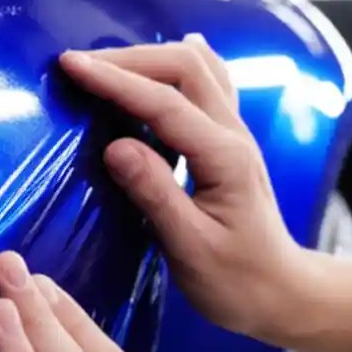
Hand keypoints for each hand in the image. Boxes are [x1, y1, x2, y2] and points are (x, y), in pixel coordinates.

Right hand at [59, 39, 323, 343]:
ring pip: (196, 66)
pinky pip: (206, 82)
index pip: (165, 103)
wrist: (281, 293)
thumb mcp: (190, 250)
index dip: (115, 80)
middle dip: (128, 59)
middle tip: (77, 65)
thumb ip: (155, 195)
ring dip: (147, 58)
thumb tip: (114, 147)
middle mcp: (234, 134)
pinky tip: (157, 62)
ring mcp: (235, 133)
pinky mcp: (228, 140)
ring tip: (102, 66)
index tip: (71, 66)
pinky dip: (174, 66)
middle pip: (185, 66)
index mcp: (225, 159)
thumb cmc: (236, 281)